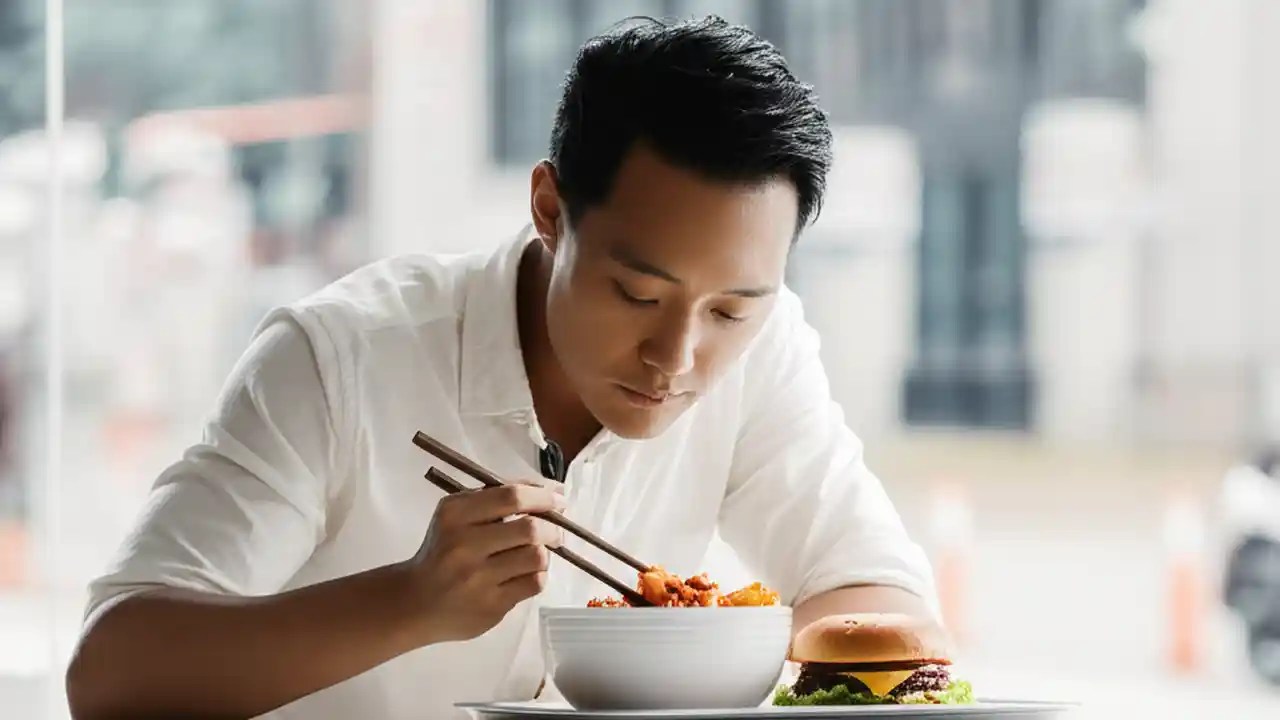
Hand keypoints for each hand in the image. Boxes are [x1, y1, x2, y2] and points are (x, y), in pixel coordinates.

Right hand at [403, 481, 565, 644]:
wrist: (415, 602)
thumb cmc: (443, 552)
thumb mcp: (457, 516)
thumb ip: (497, 498)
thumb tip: (552, 490)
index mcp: (455, 514)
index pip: (511, 497)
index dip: (543, 496)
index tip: (559, 498)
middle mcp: (464, 545)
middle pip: (530, 529)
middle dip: (552, 528)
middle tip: (554, 532)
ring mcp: (477, 579)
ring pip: (536, 558)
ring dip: (543, 554)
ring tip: (534, 555)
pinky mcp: (490, 606)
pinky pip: (533, 584)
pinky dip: (537, 576)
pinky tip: (524, 575)